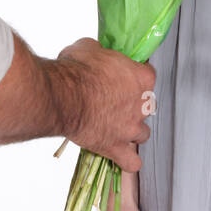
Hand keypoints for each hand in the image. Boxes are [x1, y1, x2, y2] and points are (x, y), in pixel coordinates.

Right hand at [57, 38, 155, 172]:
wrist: (63, 96)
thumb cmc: (76, 69)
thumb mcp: (88, 48)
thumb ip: (100, 54)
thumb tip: (96, 54)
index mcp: (141, 78)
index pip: (148, 75)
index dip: (134, 75)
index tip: (123, 76)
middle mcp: (141, 104)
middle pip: (148, 105)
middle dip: (134, 104)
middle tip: (116, 101)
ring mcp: (129, 128)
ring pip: (142, 134)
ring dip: (132, 131)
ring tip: (117, 128)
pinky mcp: (115, 147)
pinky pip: (131, 162)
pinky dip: (127, 160)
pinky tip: (120, 156)